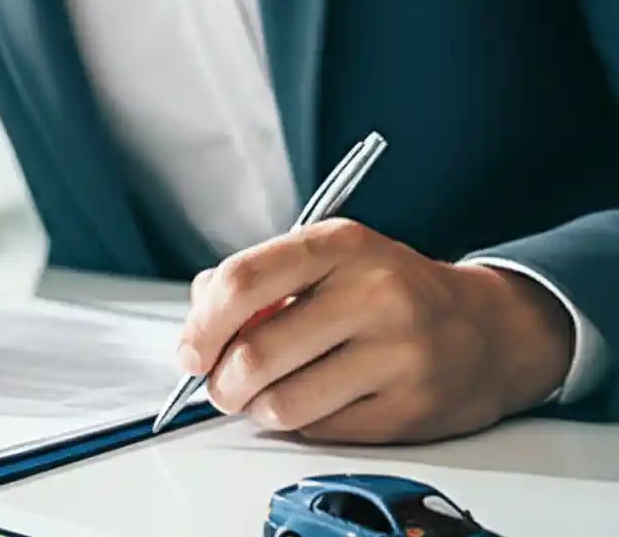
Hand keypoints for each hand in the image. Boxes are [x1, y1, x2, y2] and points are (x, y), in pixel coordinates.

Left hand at [178, 218, 573, 442]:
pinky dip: (300, 424)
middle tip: (221, 385)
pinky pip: (320, 431)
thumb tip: (196, 322)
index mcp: (340, 245)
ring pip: (282, 404)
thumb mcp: (326, 259)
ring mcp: (397, 353)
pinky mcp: (410, 408)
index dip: (201, 326)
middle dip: (220, 382)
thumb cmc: (385, 291)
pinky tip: (317, 400)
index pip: (243, 282)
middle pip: (256, 354)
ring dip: (256, 409)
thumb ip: (254, 280)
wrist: (486, 328)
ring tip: (264, 395)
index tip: (190, 351)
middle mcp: (373, 294)